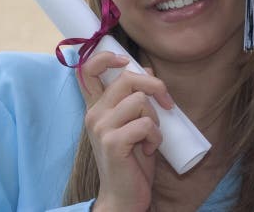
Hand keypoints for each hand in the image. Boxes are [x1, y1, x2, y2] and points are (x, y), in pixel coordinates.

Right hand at [78, 52, 173, 211]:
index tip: (125, 60)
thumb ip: (136, 98)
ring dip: (155, 118)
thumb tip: (148, 70)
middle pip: (127, 79)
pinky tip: (149, 149)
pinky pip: (145, 125)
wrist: (124, 195)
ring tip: (151, 136)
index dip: (106, 57)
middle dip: (155, 86)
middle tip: (166, 103)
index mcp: (97, 107)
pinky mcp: (112, 143)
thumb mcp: (134, 123)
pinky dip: (156, 136)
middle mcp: (94, 114)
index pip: (88, 70)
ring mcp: (101, 128)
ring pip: (139, 101)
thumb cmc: (132, 159)